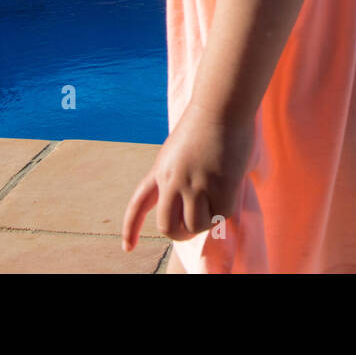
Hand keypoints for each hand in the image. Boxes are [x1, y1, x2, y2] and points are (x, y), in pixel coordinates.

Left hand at [121, 102, 255, 249]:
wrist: (221, 105)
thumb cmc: (205, 123)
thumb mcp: (180, 151)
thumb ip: (178, 176)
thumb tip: (191, 209)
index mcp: (160, 170)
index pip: (138, 205)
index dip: (130, 229)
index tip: (127, 248)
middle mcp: (172, 181)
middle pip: (167, 226)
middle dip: (179, 233)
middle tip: (190, 229)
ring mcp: (195, 185)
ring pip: (195, 226)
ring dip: (205, 221)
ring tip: (215, 202)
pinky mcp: (219, 186)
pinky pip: (221, 215)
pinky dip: (224, 209)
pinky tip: (229, 189)